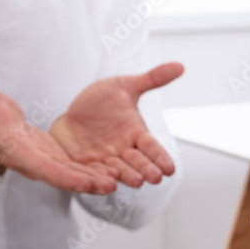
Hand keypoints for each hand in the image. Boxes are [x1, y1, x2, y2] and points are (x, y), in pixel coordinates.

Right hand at [0, 64, 116, 193]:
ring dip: (94, 180)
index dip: (64, 176)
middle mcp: (35, 164)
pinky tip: (113, 173)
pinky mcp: (56, 159)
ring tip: (118, 181)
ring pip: (73, 175)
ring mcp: (47, 164)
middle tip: (110, 185)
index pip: (44, 168)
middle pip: (63, 177)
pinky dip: (92, 172)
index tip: (83, 182)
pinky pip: (76, 169)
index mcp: (20, 152)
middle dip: (86, 182)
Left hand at [50, 63, 182, 187]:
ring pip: (120, 170)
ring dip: (129, 177)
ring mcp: (106, 159)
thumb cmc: (100, 102)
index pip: (152, 147)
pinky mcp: (87, 165)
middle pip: (139, 162)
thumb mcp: (124, 86)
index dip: (161, 157)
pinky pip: (95, 172)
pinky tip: (109, 182)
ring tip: (137, 181)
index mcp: (136, 133)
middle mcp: (124, 149)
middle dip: (147, 169)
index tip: (170, 168)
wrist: (69, 113)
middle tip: (156, 177)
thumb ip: (152, 78)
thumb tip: (180, 66)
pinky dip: (102, 178)